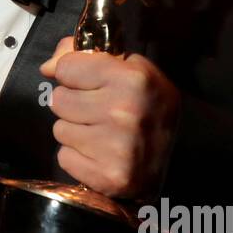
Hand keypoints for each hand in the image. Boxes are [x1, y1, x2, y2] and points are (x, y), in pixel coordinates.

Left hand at [39, 36, 180, 198]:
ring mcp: (116, 147)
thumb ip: (87, 56)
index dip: (73, 74)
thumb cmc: (150, 105)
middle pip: (58, 99)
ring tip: (102, 133)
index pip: (66, 67)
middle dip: (73, 104)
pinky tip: (101, 154)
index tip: (87, 82)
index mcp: (132, 78)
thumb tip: (48, 66)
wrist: (185, 154)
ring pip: (59, 130)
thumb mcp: (131, 68)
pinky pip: (64, 157)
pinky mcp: (109, 176)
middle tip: (98, 111)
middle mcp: (123, 111)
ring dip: (75, 131)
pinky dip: (78, 157)